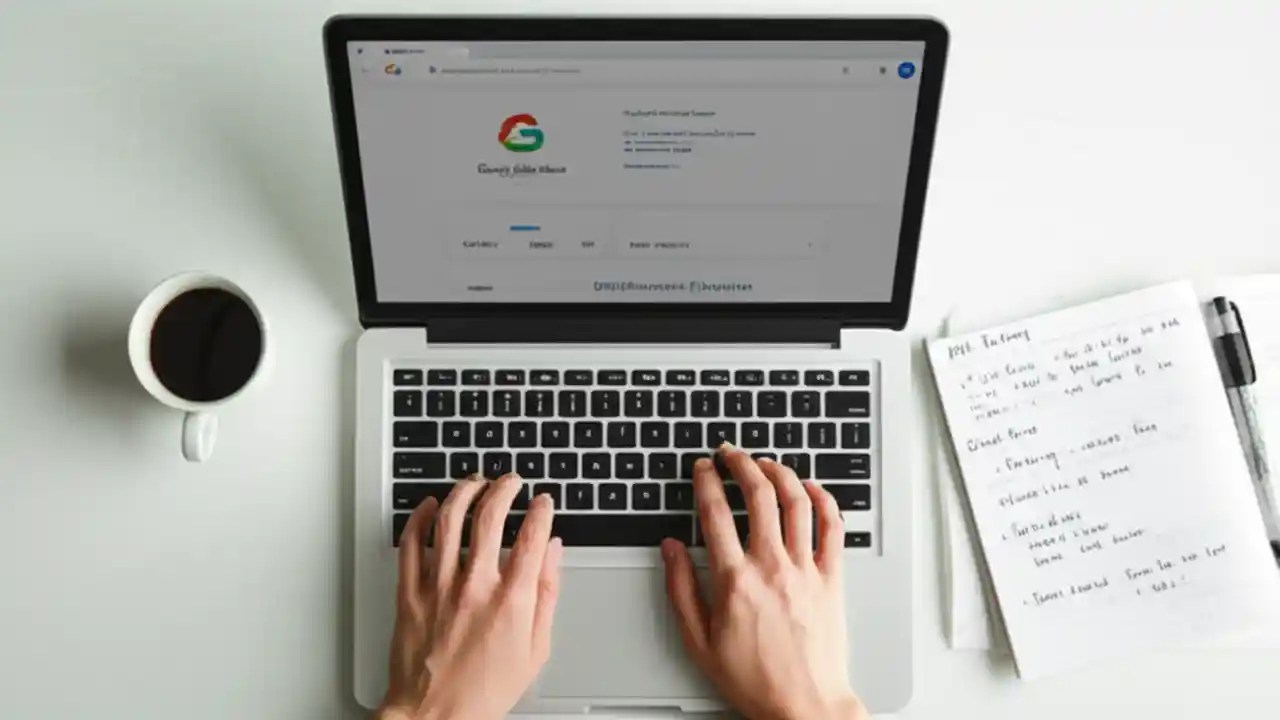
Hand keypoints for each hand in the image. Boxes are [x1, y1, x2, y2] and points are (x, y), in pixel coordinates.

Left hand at [376, 474, 563, 719]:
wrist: (434, 716)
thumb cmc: (483, 691)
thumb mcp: (535, 649)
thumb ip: (546, 594)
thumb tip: (552, 554)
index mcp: (510, 601)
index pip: (530, 536)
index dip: (540, 510)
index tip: (542, 501)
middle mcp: (474, 587)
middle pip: (489, 516)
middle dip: (504, 489)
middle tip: (510, 481)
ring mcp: (438, 587)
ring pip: (449, 520)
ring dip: (465, 492)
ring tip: (475, 482)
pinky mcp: (409, 593)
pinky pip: (411, 544)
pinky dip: (420, 518)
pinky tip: (431, 506)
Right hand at [661, 446, 866, 719]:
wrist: (804, 705)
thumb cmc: (754, 680)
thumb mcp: (698, 641)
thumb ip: (680, 589)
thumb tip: (670, 549)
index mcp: (735, 581)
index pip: (715, 514)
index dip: (705, 482)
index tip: (702, 469)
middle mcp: (772, 568)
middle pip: (758, 495)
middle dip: (741, 464)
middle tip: (731, 453)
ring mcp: (805, 570)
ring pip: (796, 502)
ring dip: (779, 473)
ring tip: (766, 462)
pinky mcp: (832, 579)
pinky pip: (832, 527)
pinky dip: (822, 499)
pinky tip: (810, 488)